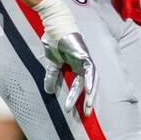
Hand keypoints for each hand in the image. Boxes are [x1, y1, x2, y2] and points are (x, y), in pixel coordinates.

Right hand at [35, 0, 98, 115]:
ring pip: (92, 80)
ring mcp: (85, 59)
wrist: (54, 25)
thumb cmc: (54, 40)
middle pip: (88, 84)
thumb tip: (48, 91)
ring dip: (91, 94)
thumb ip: (52, 75)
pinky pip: (91, 70)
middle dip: (86, 99)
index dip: (75, 96)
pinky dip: (91, 81)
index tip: (69, 108)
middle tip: (85, 115)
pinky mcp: (85, 55)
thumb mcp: (52, 62)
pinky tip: (89, 91)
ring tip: (87, 107)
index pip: (78, 84)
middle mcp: (82, 64)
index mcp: (75, 66)